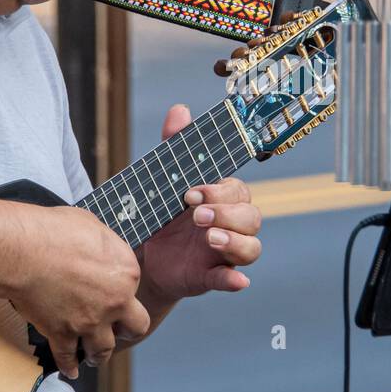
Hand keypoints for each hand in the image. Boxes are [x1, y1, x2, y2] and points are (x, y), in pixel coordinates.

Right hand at [3, 203, 148, 378]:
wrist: (24, 251)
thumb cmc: (55, 231)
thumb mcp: (94, 227)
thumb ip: (106, 247)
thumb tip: (101, 251)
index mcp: (127, 273)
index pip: (134, 288)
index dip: (122, 289)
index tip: (112, 290)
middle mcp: (115, 302)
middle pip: (136, 327)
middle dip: (127, 329)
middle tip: (118, 329)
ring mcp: (89, 322)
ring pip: (103, 350)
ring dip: (100, 354)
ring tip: (96, 356)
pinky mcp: (63, 334)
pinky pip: (68, 357)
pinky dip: (68, 366)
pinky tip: (70, 371)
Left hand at [138, 104, 262, 303]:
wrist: (139, 253)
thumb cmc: (160, 211)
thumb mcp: (164, 179)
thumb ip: (175, 146)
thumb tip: (180, 110)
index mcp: (222, 198)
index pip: (238, 190)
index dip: (220, 191)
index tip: (192, 191)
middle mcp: (230, 225)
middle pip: (251, 217)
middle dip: (226, 214)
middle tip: (196, 215)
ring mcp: (224, 252)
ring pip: (251, 248)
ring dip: (235, 241)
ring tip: (209, 237)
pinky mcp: (212, 276)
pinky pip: (231, 279)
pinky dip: (235, 280)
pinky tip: (236, 281)